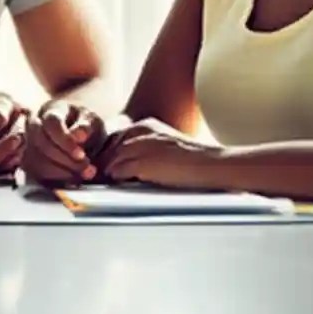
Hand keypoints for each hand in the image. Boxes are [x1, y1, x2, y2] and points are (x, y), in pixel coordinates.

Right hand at [23, 100, 108, 186]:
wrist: (80, 137)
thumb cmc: (86, 126)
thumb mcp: (92, 121)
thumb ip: (86, 126)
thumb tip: (78, 135)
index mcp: (52, 109)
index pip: (51, 122)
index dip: (65, 140)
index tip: (81, 155)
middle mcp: (34, 124)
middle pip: (40, 141)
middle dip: (65, 159)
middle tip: (88, 169)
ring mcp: (28, 142)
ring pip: (35, 159)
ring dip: (61, 172)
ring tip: (84, 175)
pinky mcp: (27, 160)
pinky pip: (34, 173)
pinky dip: (54, 179)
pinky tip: (72, 179)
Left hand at [99, 118, 223, 188]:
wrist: (211, 165)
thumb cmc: (194, 161)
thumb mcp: (166, 146)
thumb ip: (147, 150)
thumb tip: (129, 165)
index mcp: (146, 126)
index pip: (115, 139)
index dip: (110, 155)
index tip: (107, 167)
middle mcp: (140, 132)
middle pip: (109, 149)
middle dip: (105, 164)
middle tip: (101, 178)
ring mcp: (140, 146)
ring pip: (110, 161)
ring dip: (108, 174)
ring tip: (108, 185)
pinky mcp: (142, 162)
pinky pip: (117, 172)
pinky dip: (115, 181)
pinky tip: (119, 187)